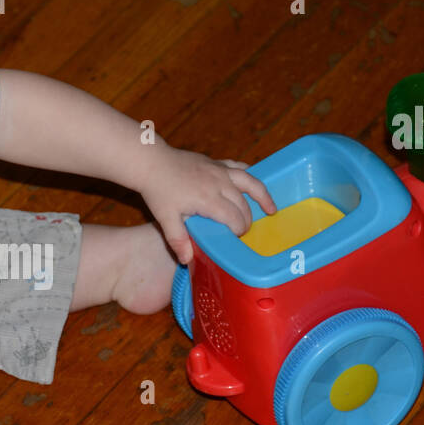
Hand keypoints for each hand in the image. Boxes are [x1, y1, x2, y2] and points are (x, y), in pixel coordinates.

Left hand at [140, 145, 276, 264]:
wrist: (151, 162)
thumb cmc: (158, 191)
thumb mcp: (165, 218)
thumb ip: (178, 240)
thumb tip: (188, 261)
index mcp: (209, 199)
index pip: (234, 217)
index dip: (239, 230)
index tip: (237, 238)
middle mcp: (219, 183)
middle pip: (243, 204)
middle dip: (248, 219)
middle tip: (245, 232)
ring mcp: (219, 170)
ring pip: (249, 182)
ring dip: (262, 196)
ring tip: (272, 208)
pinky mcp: (216, 162)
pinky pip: (238, 167)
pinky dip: (249, 175)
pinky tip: (254, 182)